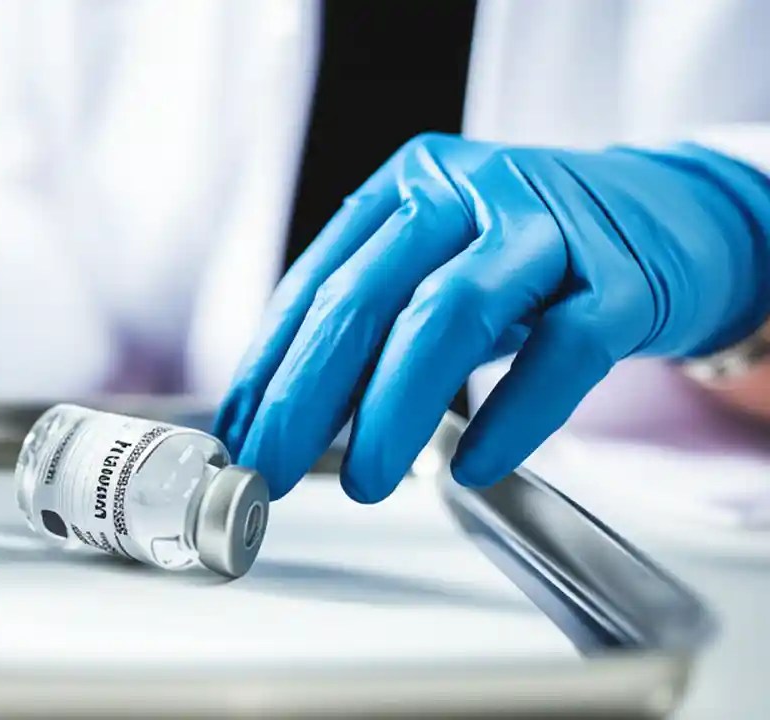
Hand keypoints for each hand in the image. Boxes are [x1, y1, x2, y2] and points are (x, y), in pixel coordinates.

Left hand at [216, 133, 769, 501]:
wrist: (667, 217)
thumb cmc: (529, 256)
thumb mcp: (439, 264)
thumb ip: (373, 323)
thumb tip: (281, 414)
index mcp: (409, 186)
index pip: (317, 281)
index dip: (270, 366)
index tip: (239, 436)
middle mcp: (468, 190)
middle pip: (367, 296)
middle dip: (306, 394)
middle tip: (274, 468)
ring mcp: (548, 228)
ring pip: (450, 314)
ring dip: (393, 407)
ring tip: (365, 480)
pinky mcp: (622, 279)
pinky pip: (560, 352)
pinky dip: (511, 416)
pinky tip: (471, 466)